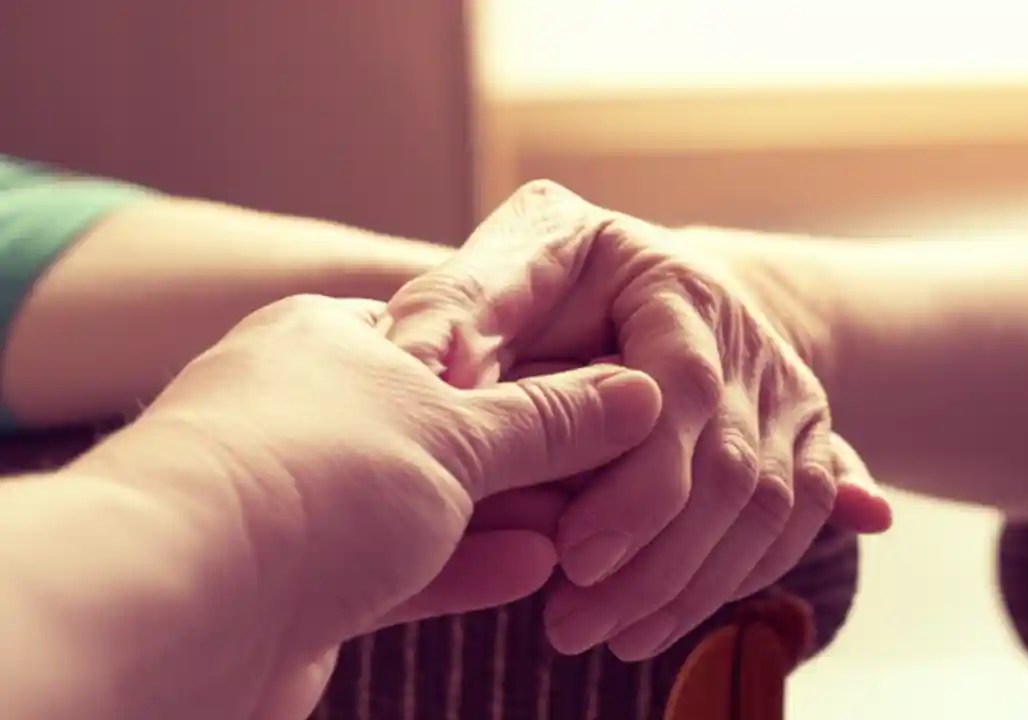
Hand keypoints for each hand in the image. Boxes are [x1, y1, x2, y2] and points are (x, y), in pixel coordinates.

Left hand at [71, 294, 660, 718]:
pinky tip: (538, 567)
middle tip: (615, 470)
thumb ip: (549, 416)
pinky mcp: (306, 586)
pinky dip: (472, 567)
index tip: (604, 395)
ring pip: (432, 505)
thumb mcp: (453, 429)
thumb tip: (639, 395)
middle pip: (448, 428)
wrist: (173, 609)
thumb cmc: (308, 473)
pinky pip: (406, 567)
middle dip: (533, 456)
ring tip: (591, 527)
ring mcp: (307, 502)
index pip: (456, 338)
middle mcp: (313, 412)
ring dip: (511, 519)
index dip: (535, 365)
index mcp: (333, 337)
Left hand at [384, 181, 891, 660]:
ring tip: (612, 638)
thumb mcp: (494, 274)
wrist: (627, 287)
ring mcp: (781, 383)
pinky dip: (740, 578)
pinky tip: (668, 619)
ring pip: (768, 506)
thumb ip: (455, 315)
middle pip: (732, 464)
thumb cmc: (540, 283)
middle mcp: (741, 329)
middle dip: (657, 561)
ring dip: (692, 588)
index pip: (682, 390)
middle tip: (573, 625)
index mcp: (669, 280)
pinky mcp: (801, 432)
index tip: (570, 559)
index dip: (636, 485)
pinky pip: (797, 518)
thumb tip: (420, 371)